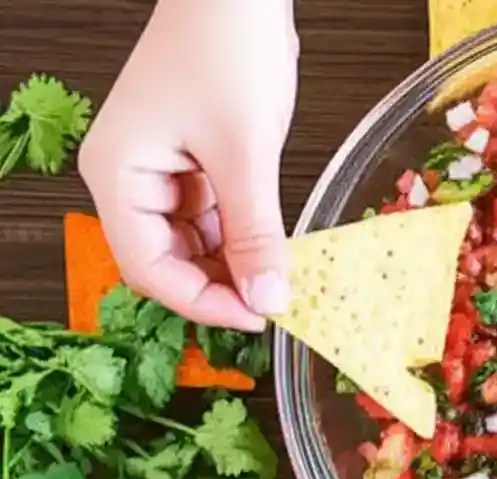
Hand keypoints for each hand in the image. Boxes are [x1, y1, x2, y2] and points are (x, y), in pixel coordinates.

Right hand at [79, 0, 298, 330]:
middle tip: (274, 303)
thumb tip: (267, 297)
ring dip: (236, 264)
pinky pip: (215, 216)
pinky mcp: (194, 161)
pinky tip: (277, 249)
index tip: (255, 317)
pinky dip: (244, 236)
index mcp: (118, 175)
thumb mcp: (246, 151)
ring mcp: (162, 170)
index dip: (200, 301)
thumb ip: (255, 231)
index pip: (148, 267)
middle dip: (219, 285)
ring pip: (195, 243)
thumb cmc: (226, 48)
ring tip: (283, 278)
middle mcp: (131, 177)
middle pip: (167, 260)